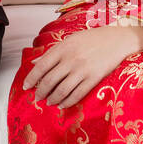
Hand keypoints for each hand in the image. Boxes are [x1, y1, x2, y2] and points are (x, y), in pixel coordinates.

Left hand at [22, 24, 142, 108]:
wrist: (117, 40)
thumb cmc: (92, 39)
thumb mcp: (69, 40)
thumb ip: (51, 52)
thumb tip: (34, 63)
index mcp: (63, 48)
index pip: (42, 66)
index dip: (31, 78)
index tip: (26, 86)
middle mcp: (71, 59)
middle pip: (50, 80)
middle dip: (41, 91)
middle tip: (37, 97)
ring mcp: (82, 70)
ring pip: (62, 90)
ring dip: (53, 99)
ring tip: (48, 102)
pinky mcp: (93, 79)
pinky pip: (77, 94)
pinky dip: (67, 101)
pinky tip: (62, 104)